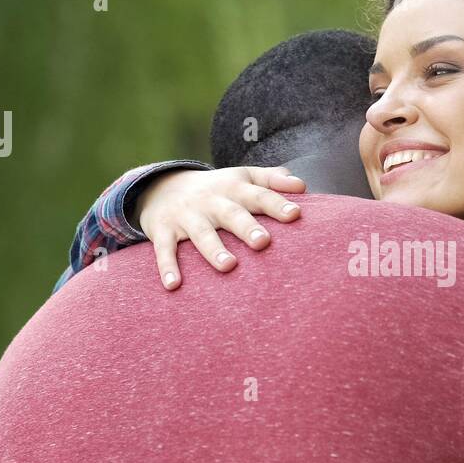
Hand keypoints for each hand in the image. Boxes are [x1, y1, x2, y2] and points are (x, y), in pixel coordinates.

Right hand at [134, 166, 305, 288]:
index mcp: (234, 188)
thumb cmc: (216, 189)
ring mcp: (186, 215)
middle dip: (246, 227)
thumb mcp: (242, 177)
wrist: (162, 186)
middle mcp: (211, 200)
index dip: (277, 204)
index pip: (259, 195)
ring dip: (213, 249)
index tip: (295, 215)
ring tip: (229, 266)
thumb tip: (301, 186)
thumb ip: (271, 180)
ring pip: (201, 233)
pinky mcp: (163, 230)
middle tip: (263, 242)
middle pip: (231, 214)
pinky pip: (165, 249)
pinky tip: (174, 285)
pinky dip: (167, 266)